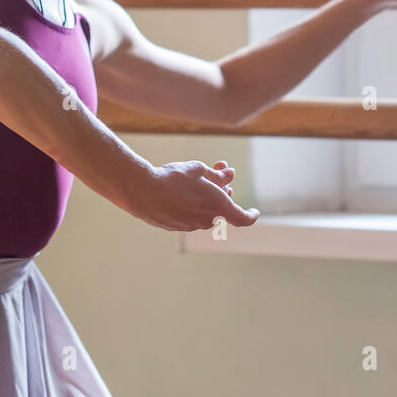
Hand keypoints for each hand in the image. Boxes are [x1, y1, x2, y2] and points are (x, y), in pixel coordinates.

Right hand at [136, 160, 259, 231]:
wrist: (142, 191)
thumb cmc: (173, 178)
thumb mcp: (199, 170)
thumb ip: (218, 175)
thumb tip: (230, 175)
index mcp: (218, 207)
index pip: (243, 218)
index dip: (251, 215)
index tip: (254, 211)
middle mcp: (207, 221)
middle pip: (222, 209)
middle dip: (223, 192)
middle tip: (219, 172)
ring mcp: (191, 226)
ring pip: (205, 212)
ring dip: (207, 198)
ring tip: (197, 178)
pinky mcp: (176, 226)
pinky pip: (190, 216)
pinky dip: (192, 204)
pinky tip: (179, 189)